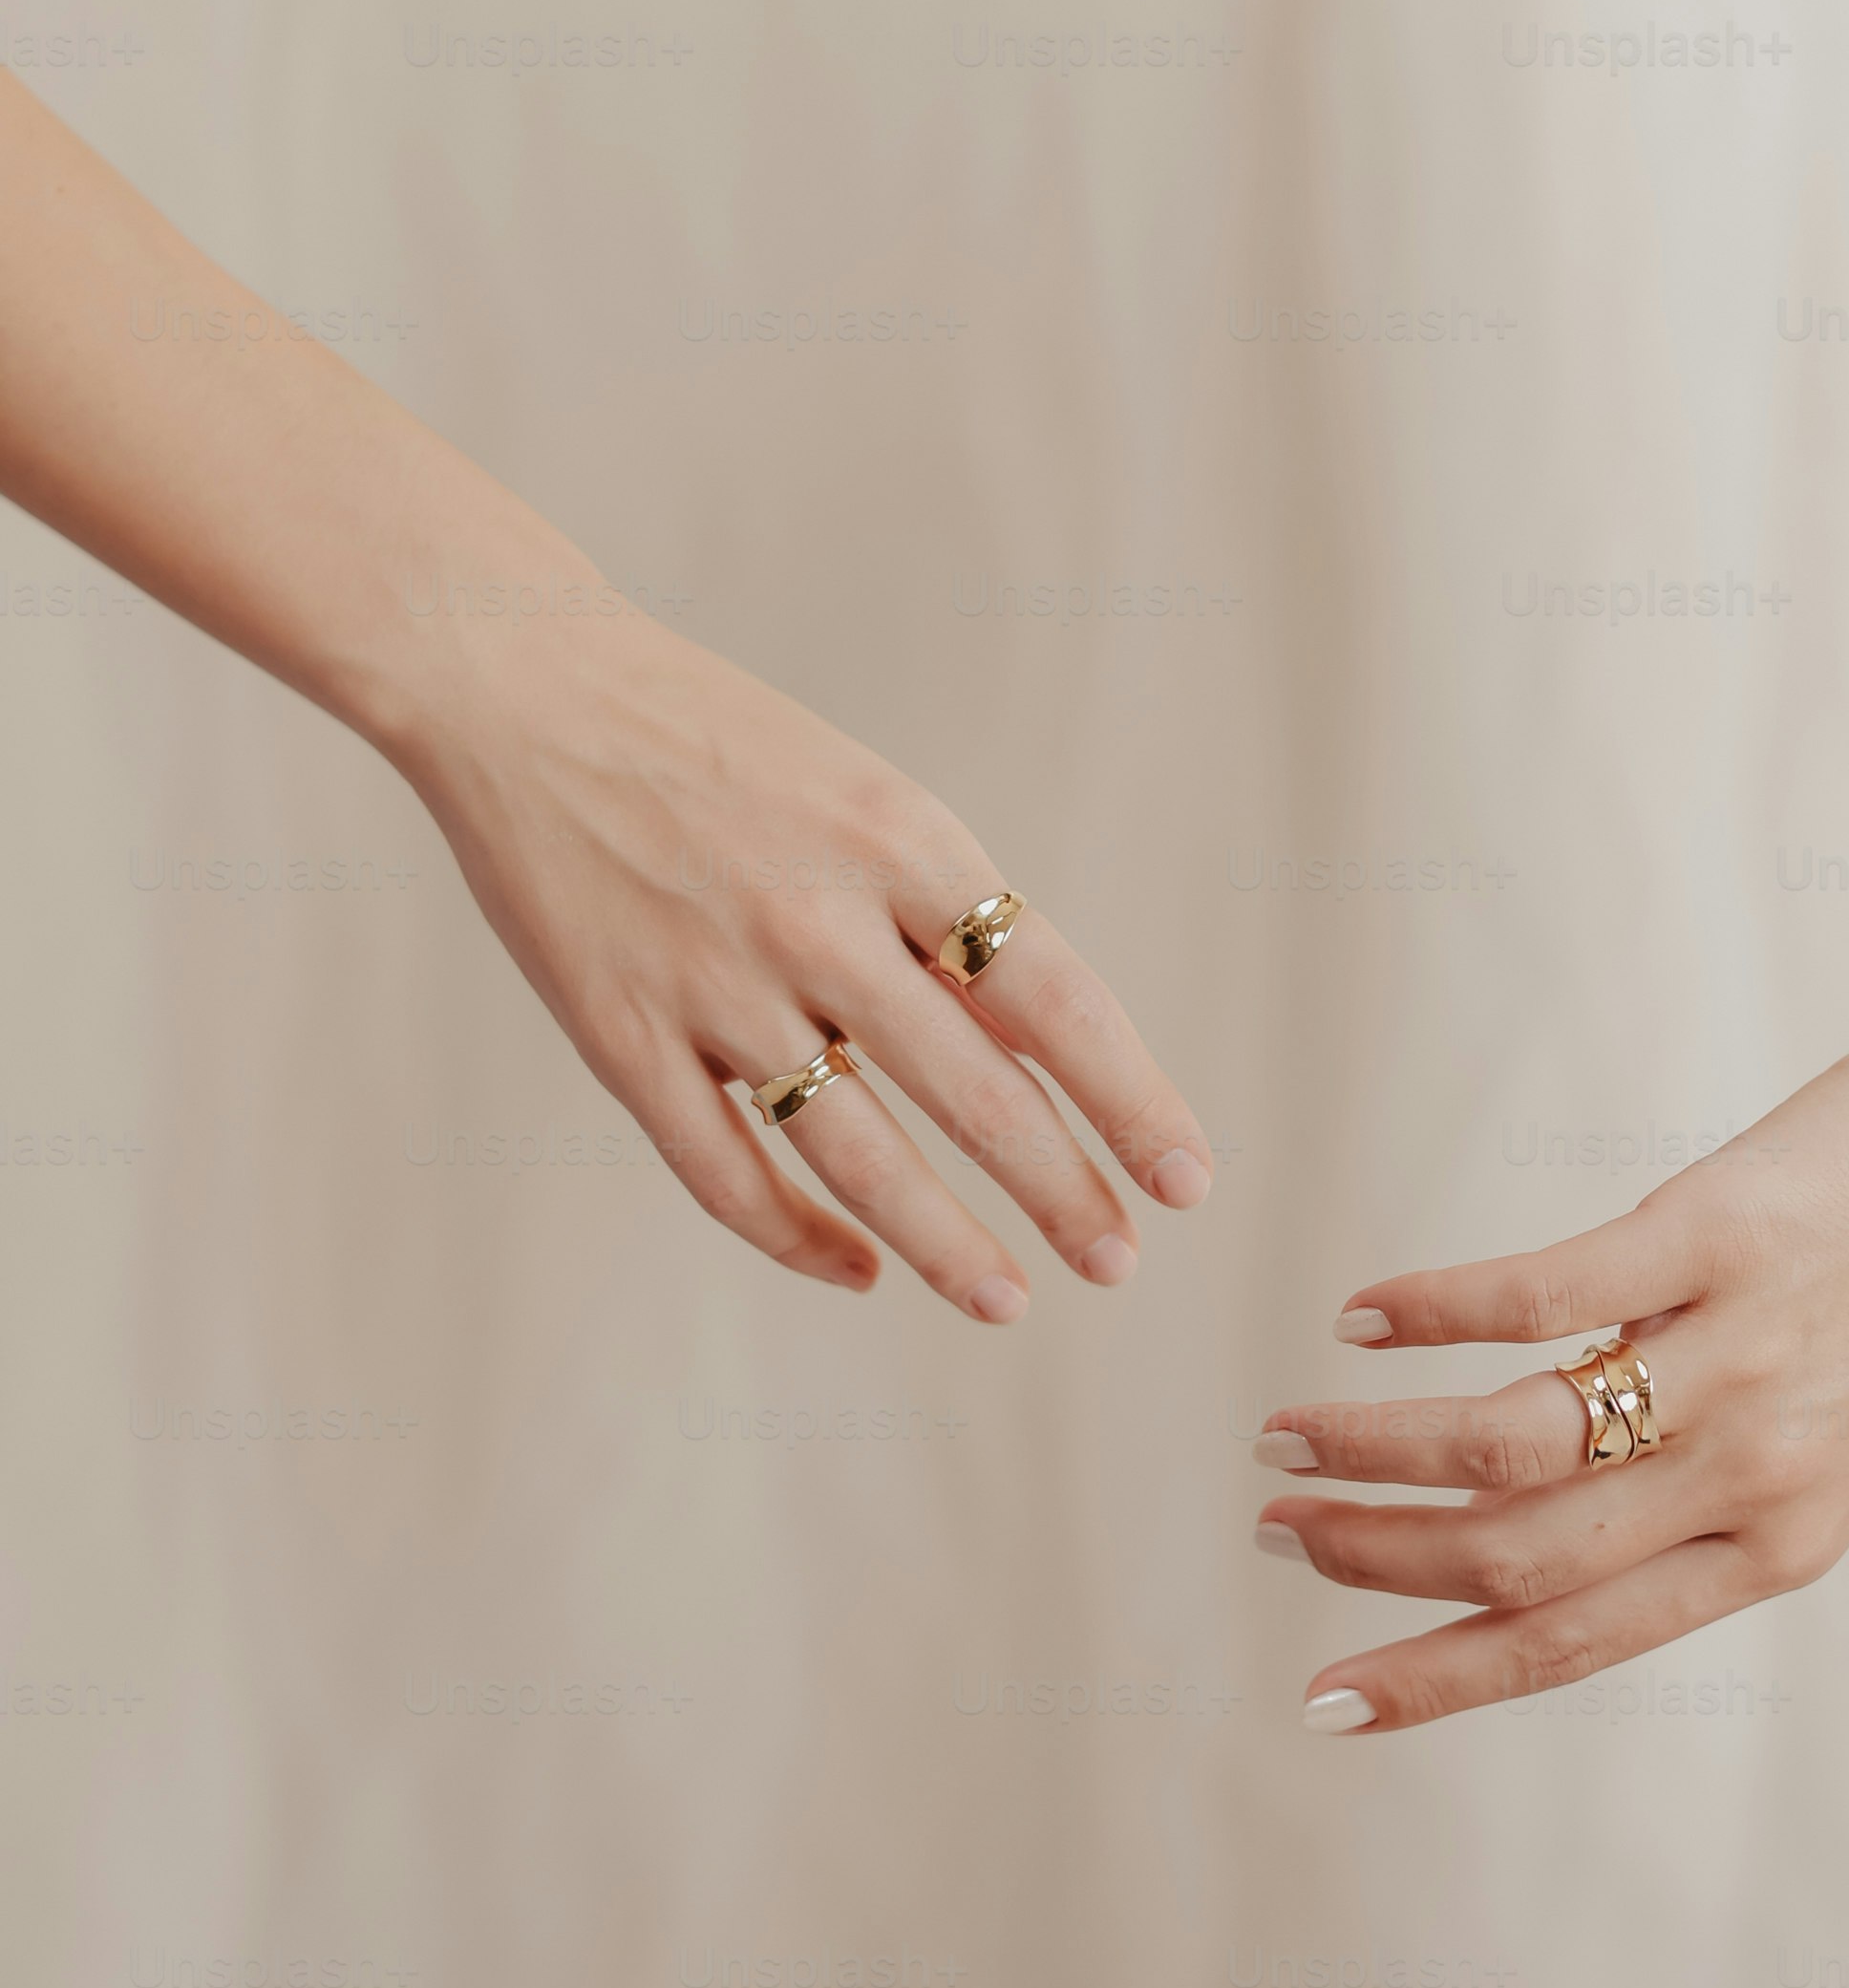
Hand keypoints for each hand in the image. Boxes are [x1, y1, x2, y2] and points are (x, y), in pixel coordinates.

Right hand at [400, 601, 1210, 1316]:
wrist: (523, 686)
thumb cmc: (718, 744)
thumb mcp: (863, 798)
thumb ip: (944, 920)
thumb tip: (1050, 1054)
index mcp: (899, 839)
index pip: (1051, 997)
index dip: (1128, 1098)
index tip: (1186, 1175)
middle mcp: (816, 916)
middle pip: (971, 1092)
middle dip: (1061, 1192)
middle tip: (1117, 1263)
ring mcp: (713, 981)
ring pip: (855, 1154)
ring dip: (944, 1243)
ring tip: (1007, 1301)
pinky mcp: (620, 1033)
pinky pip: (724, 1171)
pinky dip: (797, 1236)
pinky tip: (857, 1267)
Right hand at [1254, 998, 1848, 1729]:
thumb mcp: (1830, 1427)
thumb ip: (1697, 1482)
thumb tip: (1529, 1506)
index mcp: (1781, 1544)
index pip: (1575, 1643)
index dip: (1437, 1680)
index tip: (1325, 1703)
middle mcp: (1760, 1473)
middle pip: (1519, 1558)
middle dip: (1376, 1562)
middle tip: (1276, 1531)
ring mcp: (1739, 1357)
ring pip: (1511, 1442)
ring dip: (1373, 1447)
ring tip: (1286, 1430)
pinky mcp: (1719, 1235)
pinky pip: (1539, 1296)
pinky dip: (1429, 1311)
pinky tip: (1361, 1316)